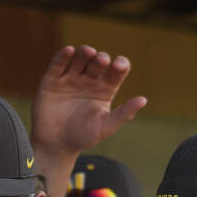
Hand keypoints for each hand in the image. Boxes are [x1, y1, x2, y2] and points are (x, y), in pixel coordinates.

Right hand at [28, 45, 146, 153]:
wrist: (55, 145)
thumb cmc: (83, 137)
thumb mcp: (106, 127)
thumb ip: (123, 113)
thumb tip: (144, 100)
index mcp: (105, 89)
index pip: (117, 71)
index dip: (120, 64)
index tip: (119, 66)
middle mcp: (89, 80)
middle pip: (98, 62)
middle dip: (101, 58)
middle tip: (103, 61)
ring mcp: (70, 79)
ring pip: (79, 58)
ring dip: (85, 52)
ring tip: (89, 52)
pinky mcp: (52, 80)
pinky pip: (58, 64)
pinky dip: (62, 56)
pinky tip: (69, 50)